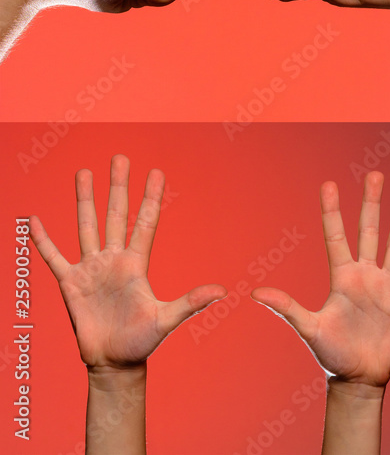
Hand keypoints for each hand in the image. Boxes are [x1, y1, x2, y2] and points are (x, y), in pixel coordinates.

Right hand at [28, 155, 225, 371]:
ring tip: (84, 172)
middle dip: (119, 186)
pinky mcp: (70, 284)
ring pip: (87, 226)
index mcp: (137, 264)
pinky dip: (44, 240)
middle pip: (117, 215)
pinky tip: (36, 221)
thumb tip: (222, 291)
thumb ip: (191, 303)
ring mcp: (92, 269)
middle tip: (120, 157)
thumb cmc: (142, 342)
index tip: (156, 172)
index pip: (145, 222)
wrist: (114, 363)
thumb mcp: (167, 320)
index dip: (150, 198)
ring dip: (85, 200)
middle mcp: (115, 260)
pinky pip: (54, 257)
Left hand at [252, 171, 389, 392]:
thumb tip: (255, 292)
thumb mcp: (308, 329)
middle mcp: (366, 275)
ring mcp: (388, 287)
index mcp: (342, 278)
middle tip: (375, 175)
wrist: (358, 379)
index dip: (332, 211)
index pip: (336, 237)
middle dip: (371, 204)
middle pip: (369, 231)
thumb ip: (287, 308)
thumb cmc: (331, 355)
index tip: (329, 184)